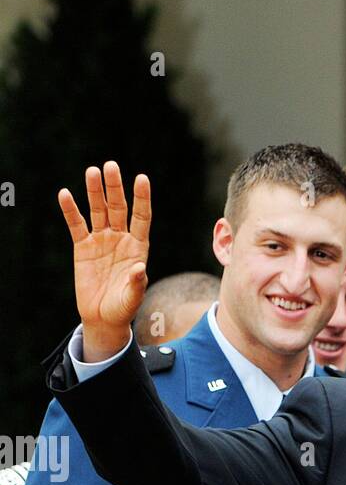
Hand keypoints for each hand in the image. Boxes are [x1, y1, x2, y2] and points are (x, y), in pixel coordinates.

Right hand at [57, 161, 150, 360]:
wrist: (102, 318)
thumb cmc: (123, 309)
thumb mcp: (132, 298)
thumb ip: (137, 283)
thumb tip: (140, 268)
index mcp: (138, 247)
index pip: (142, 217)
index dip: (141, 198)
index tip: (141, 178)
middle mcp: (120, 239)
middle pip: (118, 208)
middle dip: (115, 187)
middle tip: (110, 166)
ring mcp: (101, 241)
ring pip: (98, 211)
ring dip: (95, 191)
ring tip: (92, 171)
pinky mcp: (83, 247)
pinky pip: (76, 225)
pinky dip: (71, 210)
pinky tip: (65, 194)